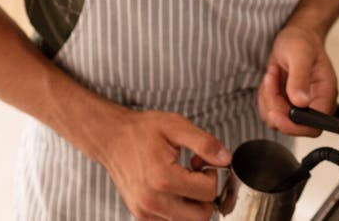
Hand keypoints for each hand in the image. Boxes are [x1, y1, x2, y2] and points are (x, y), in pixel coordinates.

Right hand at [102, 107, 230, 219]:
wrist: (112, 138)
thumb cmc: (142, 130)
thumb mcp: (176, 126)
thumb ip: (205, 143)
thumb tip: (226, 159)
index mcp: (163, 179)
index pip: (208, 193)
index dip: (212, 175)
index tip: (200, 162)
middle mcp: (153, 202)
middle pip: (201, 216)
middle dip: (205, 195)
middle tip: (195, 173)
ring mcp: (145, 213)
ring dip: (192, 204)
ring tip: (182, 179)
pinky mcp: (141, 217)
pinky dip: (179, 211)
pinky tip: (172, 189)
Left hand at [257, 24, 337, 136]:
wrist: (295, 35)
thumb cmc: (302, 40)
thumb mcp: (300, 53)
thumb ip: (300, 78)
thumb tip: (301, 102)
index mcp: (325, 94)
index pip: (314, 126)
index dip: (294, 125)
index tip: (277, 112)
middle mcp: (314, 103)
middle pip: (292, 124)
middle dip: (275, 104)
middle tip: (272, 79)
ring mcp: (299, 105)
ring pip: (277, 118)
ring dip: (268, 96)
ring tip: (273, 73)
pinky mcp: (286, 103)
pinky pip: (269, 110)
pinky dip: (264, 96)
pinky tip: (271, 78)